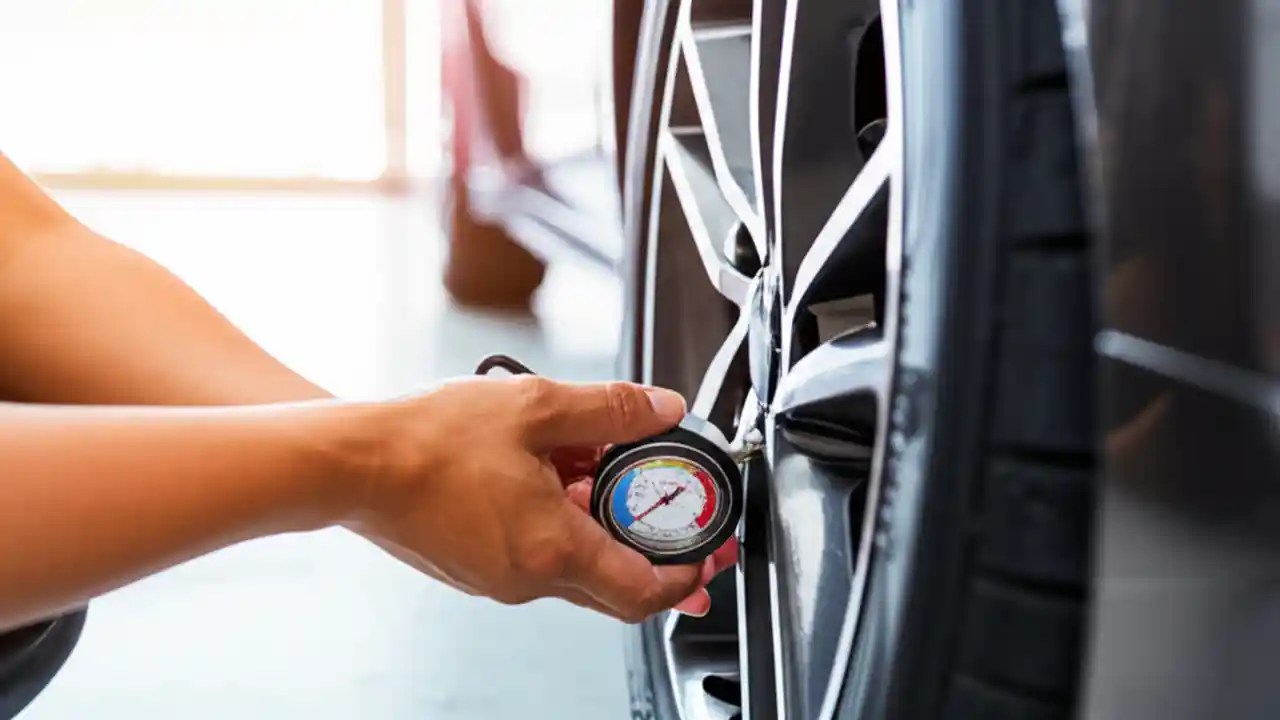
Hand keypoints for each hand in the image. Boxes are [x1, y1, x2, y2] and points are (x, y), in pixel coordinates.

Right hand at [340, 375, 735, 621]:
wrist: (355, 463)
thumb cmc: (429, 441)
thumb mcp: (535, 406)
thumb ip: (611, 410)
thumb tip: (664, 409)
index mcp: (552, 549)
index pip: (643, 591)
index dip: (687, 579)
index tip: (707, 557)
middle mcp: (528, 578)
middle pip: (613, 583)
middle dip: (650, 549)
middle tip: (671, 515)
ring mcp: (498, 580)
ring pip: (573, 565)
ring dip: (598, 527)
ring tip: (592, 471)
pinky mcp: (475, 568)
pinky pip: (537, 555)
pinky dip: (558, 526)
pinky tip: (547, 478)